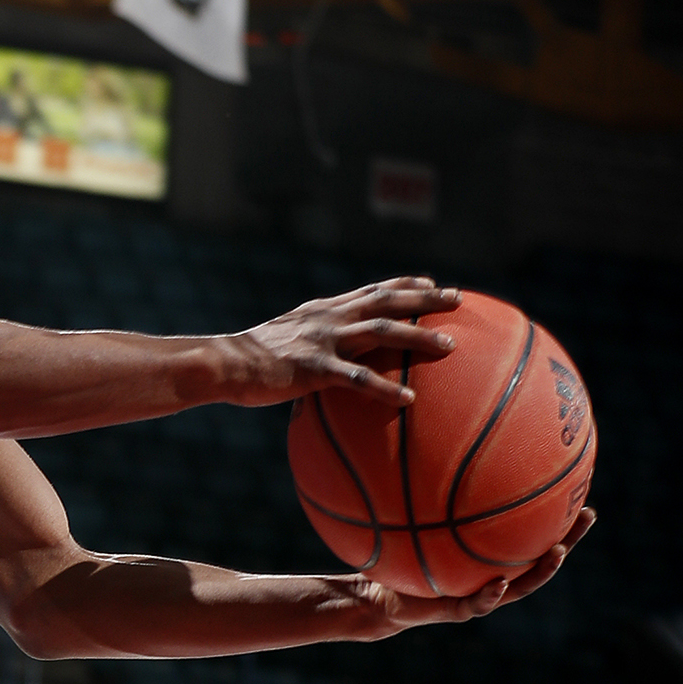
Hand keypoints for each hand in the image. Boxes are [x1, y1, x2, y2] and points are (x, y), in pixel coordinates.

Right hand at [223, 277, 460, 406]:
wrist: (223, 363)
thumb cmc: (251, 360)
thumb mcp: (286, 340)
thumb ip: (312, 343)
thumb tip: (331, 362)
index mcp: (322, 311)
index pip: (370, 290)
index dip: (403, 285)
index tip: (431, 283)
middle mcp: (328, 318)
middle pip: (386, 302)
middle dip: (425, 300)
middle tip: (459, 299)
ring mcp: (322, 341)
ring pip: (380, 332)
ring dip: (418, 337)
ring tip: (450, 346)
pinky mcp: (314, 369)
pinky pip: (358, 379)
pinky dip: (385, 388)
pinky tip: (409, 400)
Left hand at [360, 507, 595, 631]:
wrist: (381, 593)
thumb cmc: (401, 553)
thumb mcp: (413, 520)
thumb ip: (425, 492)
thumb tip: (430, 447)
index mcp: (490, 555)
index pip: (530, 534)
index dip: (555, 515)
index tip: (579, 489)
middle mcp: (493, 574)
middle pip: (539, 556)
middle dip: (566, 537)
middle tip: (586, 515)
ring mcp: (479, 594)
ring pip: (520, 586)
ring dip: (541, 571)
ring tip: (557, 553)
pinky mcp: (457, 611)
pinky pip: (476, 605)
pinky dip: (489, 595)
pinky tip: (497, 582)